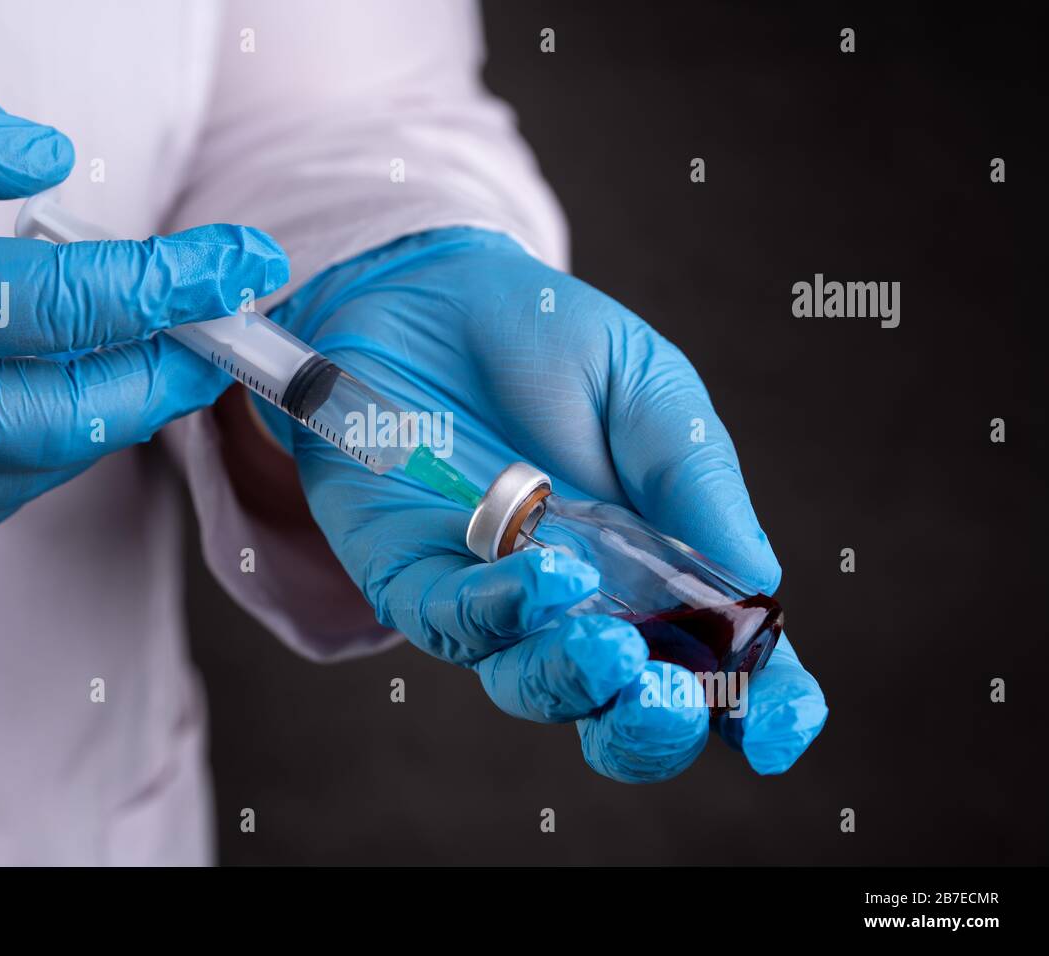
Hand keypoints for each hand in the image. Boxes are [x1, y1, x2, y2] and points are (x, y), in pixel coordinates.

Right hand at [0, 73, 286, 543]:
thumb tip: (48, 162)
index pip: (80, 302)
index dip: (178, 281)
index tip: (247, 261)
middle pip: (101, 404)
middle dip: (180, 360)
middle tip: (225, 314)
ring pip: (71, 449)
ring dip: (128, 394)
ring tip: (159, 336)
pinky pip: (26, 475)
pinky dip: (67, 427)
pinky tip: (71, 379)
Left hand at [269, 227, 825, 780]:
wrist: (429, 292)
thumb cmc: (548, 342)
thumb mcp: (647, 390)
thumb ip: (695, 480)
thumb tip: (760, 583)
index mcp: (659, 570)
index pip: (720, 667)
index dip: (760, 709)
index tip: (780, 727)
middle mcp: (580, 605)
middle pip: (621, 707)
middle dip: (653, 727)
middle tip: (675, 701)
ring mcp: (495, 602)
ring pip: (534, 686)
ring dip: (576, 682)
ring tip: (611, 649)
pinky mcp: (415, 580)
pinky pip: (452, 622)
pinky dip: (500, 610)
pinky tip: (545, 574)